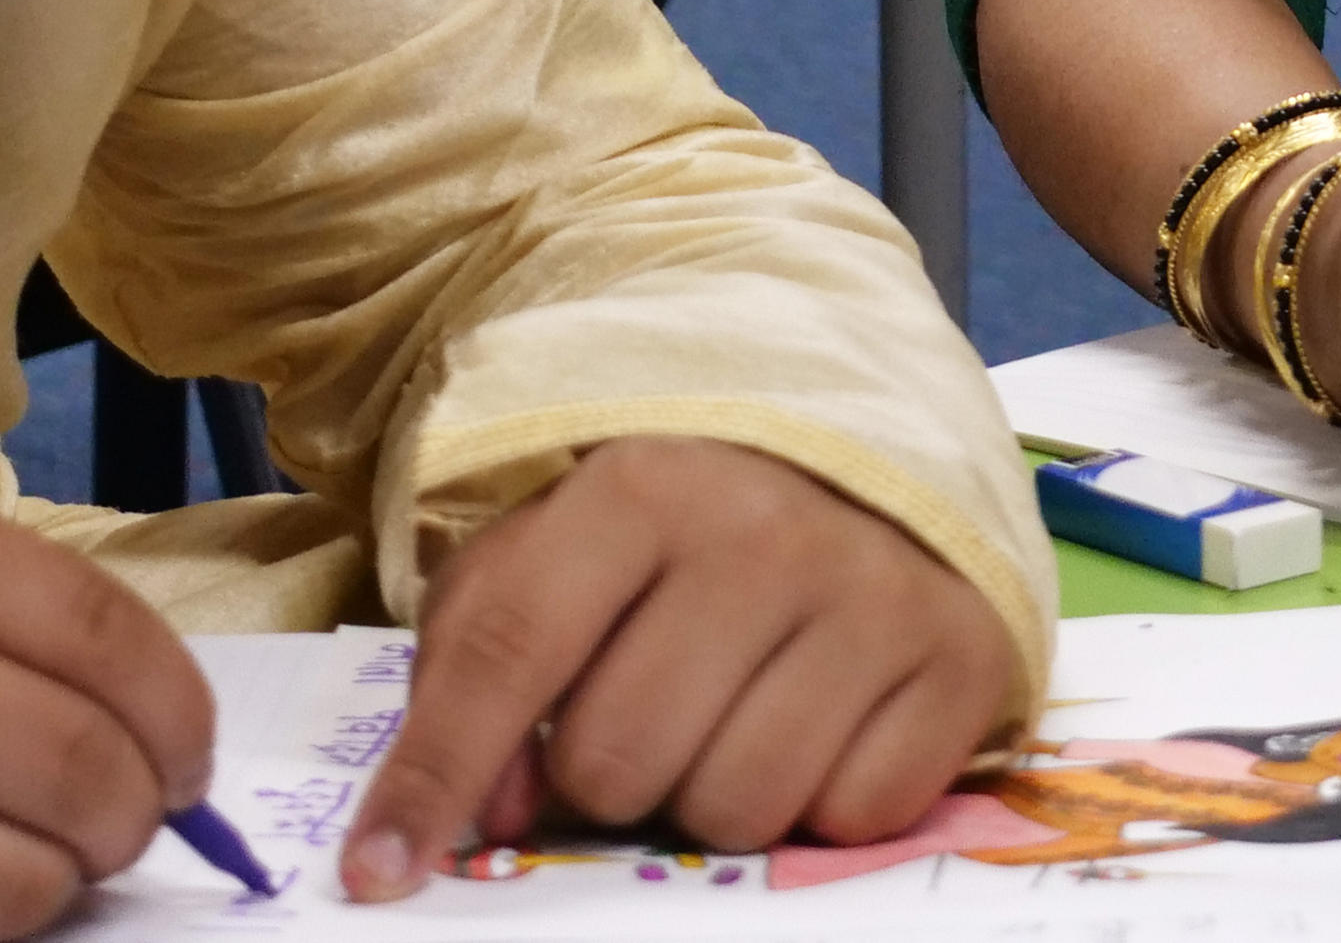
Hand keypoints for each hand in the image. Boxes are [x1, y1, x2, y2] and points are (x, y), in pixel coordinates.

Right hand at [0, 474, 213, 942]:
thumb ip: (30, 614)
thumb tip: (174, 740)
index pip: (98, 632)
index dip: (181, 710)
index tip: (191, 754)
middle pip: (73, 767)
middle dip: (140, 812)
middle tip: (134, 817)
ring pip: (16, 885)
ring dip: (63, 882)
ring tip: (44, 853)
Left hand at [342, 435, 1019, 900]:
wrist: (875, 465)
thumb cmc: (682, 530)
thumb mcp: (555, 551)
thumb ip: (479, 666)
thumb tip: (493, 818)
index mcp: (642, 487)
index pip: (510, 653)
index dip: (432, 777)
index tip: (377, 875)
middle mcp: (767, 532)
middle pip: (618, 760)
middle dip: (606, 777)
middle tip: (642, 722)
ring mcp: (877, 595)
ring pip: (737, 808)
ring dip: (713, 798)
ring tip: (732, 720)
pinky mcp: (963, 660)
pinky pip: (856, 816)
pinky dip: (826, 801)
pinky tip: (823, 726)